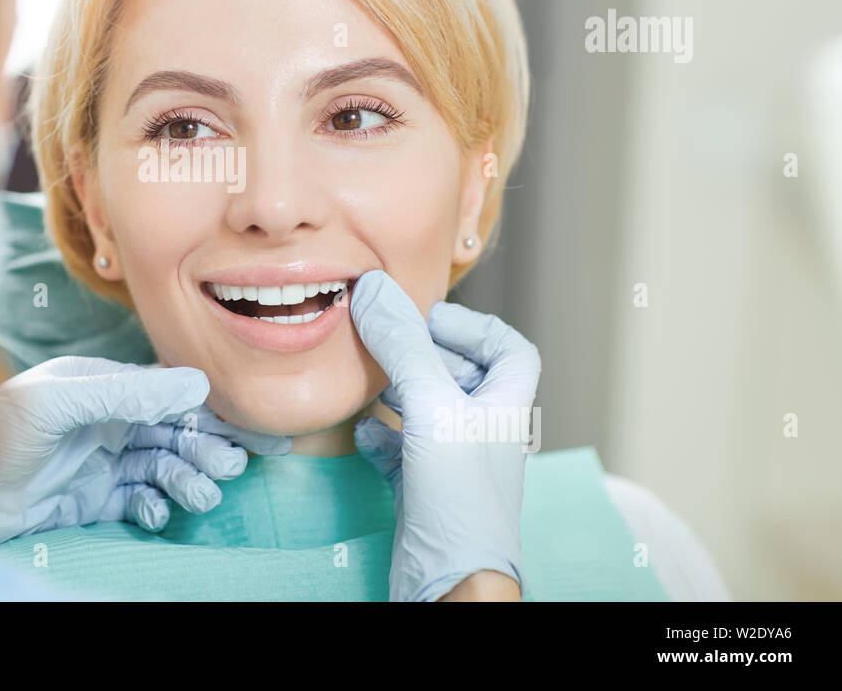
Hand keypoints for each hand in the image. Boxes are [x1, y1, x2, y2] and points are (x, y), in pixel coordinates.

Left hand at [0, 357, 289, 550]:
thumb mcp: (61, 402)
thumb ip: (126, 392)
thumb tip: (194, 384)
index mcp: (101, 384)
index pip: (170, 393)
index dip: (214, 410)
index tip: (255, 428)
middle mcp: (104, 418)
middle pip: (172, 432)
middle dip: (206, 448)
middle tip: (231, 468)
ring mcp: (98, 459)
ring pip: (159, 466)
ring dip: (185, 479)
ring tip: (202, 495)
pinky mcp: (88, 499)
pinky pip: (136, 499)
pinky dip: (153, 505)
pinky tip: (159, 512)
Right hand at [349, 270, 539, 601]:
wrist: (450, 581)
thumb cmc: (460, 500)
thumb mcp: (432, 408)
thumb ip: (403, 348)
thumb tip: (374, 291)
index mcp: (505, 407)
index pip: (510, 349)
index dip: (477, 326)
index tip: (433, 319)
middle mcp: (484, 432)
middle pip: (462, 374)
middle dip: (423, 353)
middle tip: (387, 338)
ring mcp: (454, 462)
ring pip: (428, 410)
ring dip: (398, 389)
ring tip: (369, 376)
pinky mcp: (425, 490)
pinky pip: (402, 449)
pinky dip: (381, 435)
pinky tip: (362, 431)